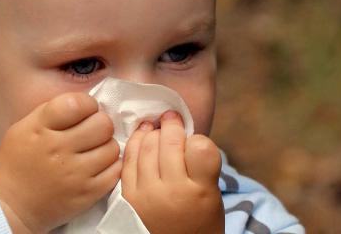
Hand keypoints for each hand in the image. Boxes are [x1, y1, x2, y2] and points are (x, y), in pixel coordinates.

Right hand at [0, 92, 121, 232]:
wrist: (11, 206)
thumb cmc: (17, 162)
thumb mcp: (23, 128)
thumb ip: (52, 112)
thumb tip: (85, 104)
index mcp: (40, 129)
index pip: (78, 104)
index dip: (87, 104)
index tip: (85, 111)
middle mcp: (58, 149)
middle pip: (102, 124)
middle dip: (101, 124)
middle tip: (93, 131)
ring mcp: (74, 173)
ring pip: (112, 147)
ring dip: (107, 146)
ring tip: (95, 150)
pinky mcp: (87, 193)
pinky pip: (115, 171)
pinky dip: (111, 166)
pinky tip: (99, 166)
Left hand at [121, 112, 223, 233]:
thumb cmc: (197, 223)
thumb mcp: (212, 197)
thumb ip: (202, 168)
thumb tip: (186, 135)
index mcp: (200, 191)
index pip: (200, 148)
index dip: (196, 138)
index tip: (193, 137)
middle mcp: (174, 191)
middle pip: (170, 143)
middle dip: (171, 124)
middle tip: (171, 117)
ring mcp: (148, 194)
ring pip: (148, 147)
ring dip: (151, 130)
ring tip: (155, 124)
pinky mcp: (128, 196)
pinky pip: (129, 159)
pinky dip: (135, 142)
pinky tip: (141, 135)